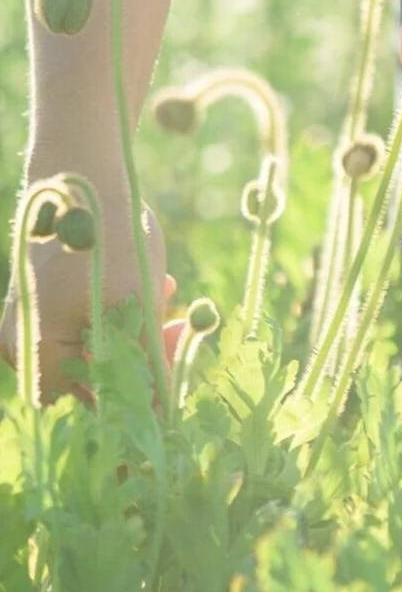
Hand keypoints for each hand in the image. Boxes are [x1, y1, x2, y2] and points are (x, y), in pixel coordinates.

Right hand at [0, 198, 178, 401]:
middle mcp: (30, 344)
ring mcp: (42, 320)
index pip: (83, 410)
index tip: (171, 398)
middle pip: (98, 379)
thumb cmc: (104, 239)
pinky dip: (133, 311)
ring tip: (168, 296)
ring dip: (146, 332)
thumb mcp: (135, 307)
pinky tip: (158, 283)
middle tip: (182, 333)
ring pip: (106, 347)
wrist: (85, 173)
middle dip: (146, 360)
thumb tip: (161, 418)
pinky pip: (102, 320)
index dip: (129, 411)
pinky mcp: (60, 299)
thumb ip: (146, 365)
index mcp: (36, 354)